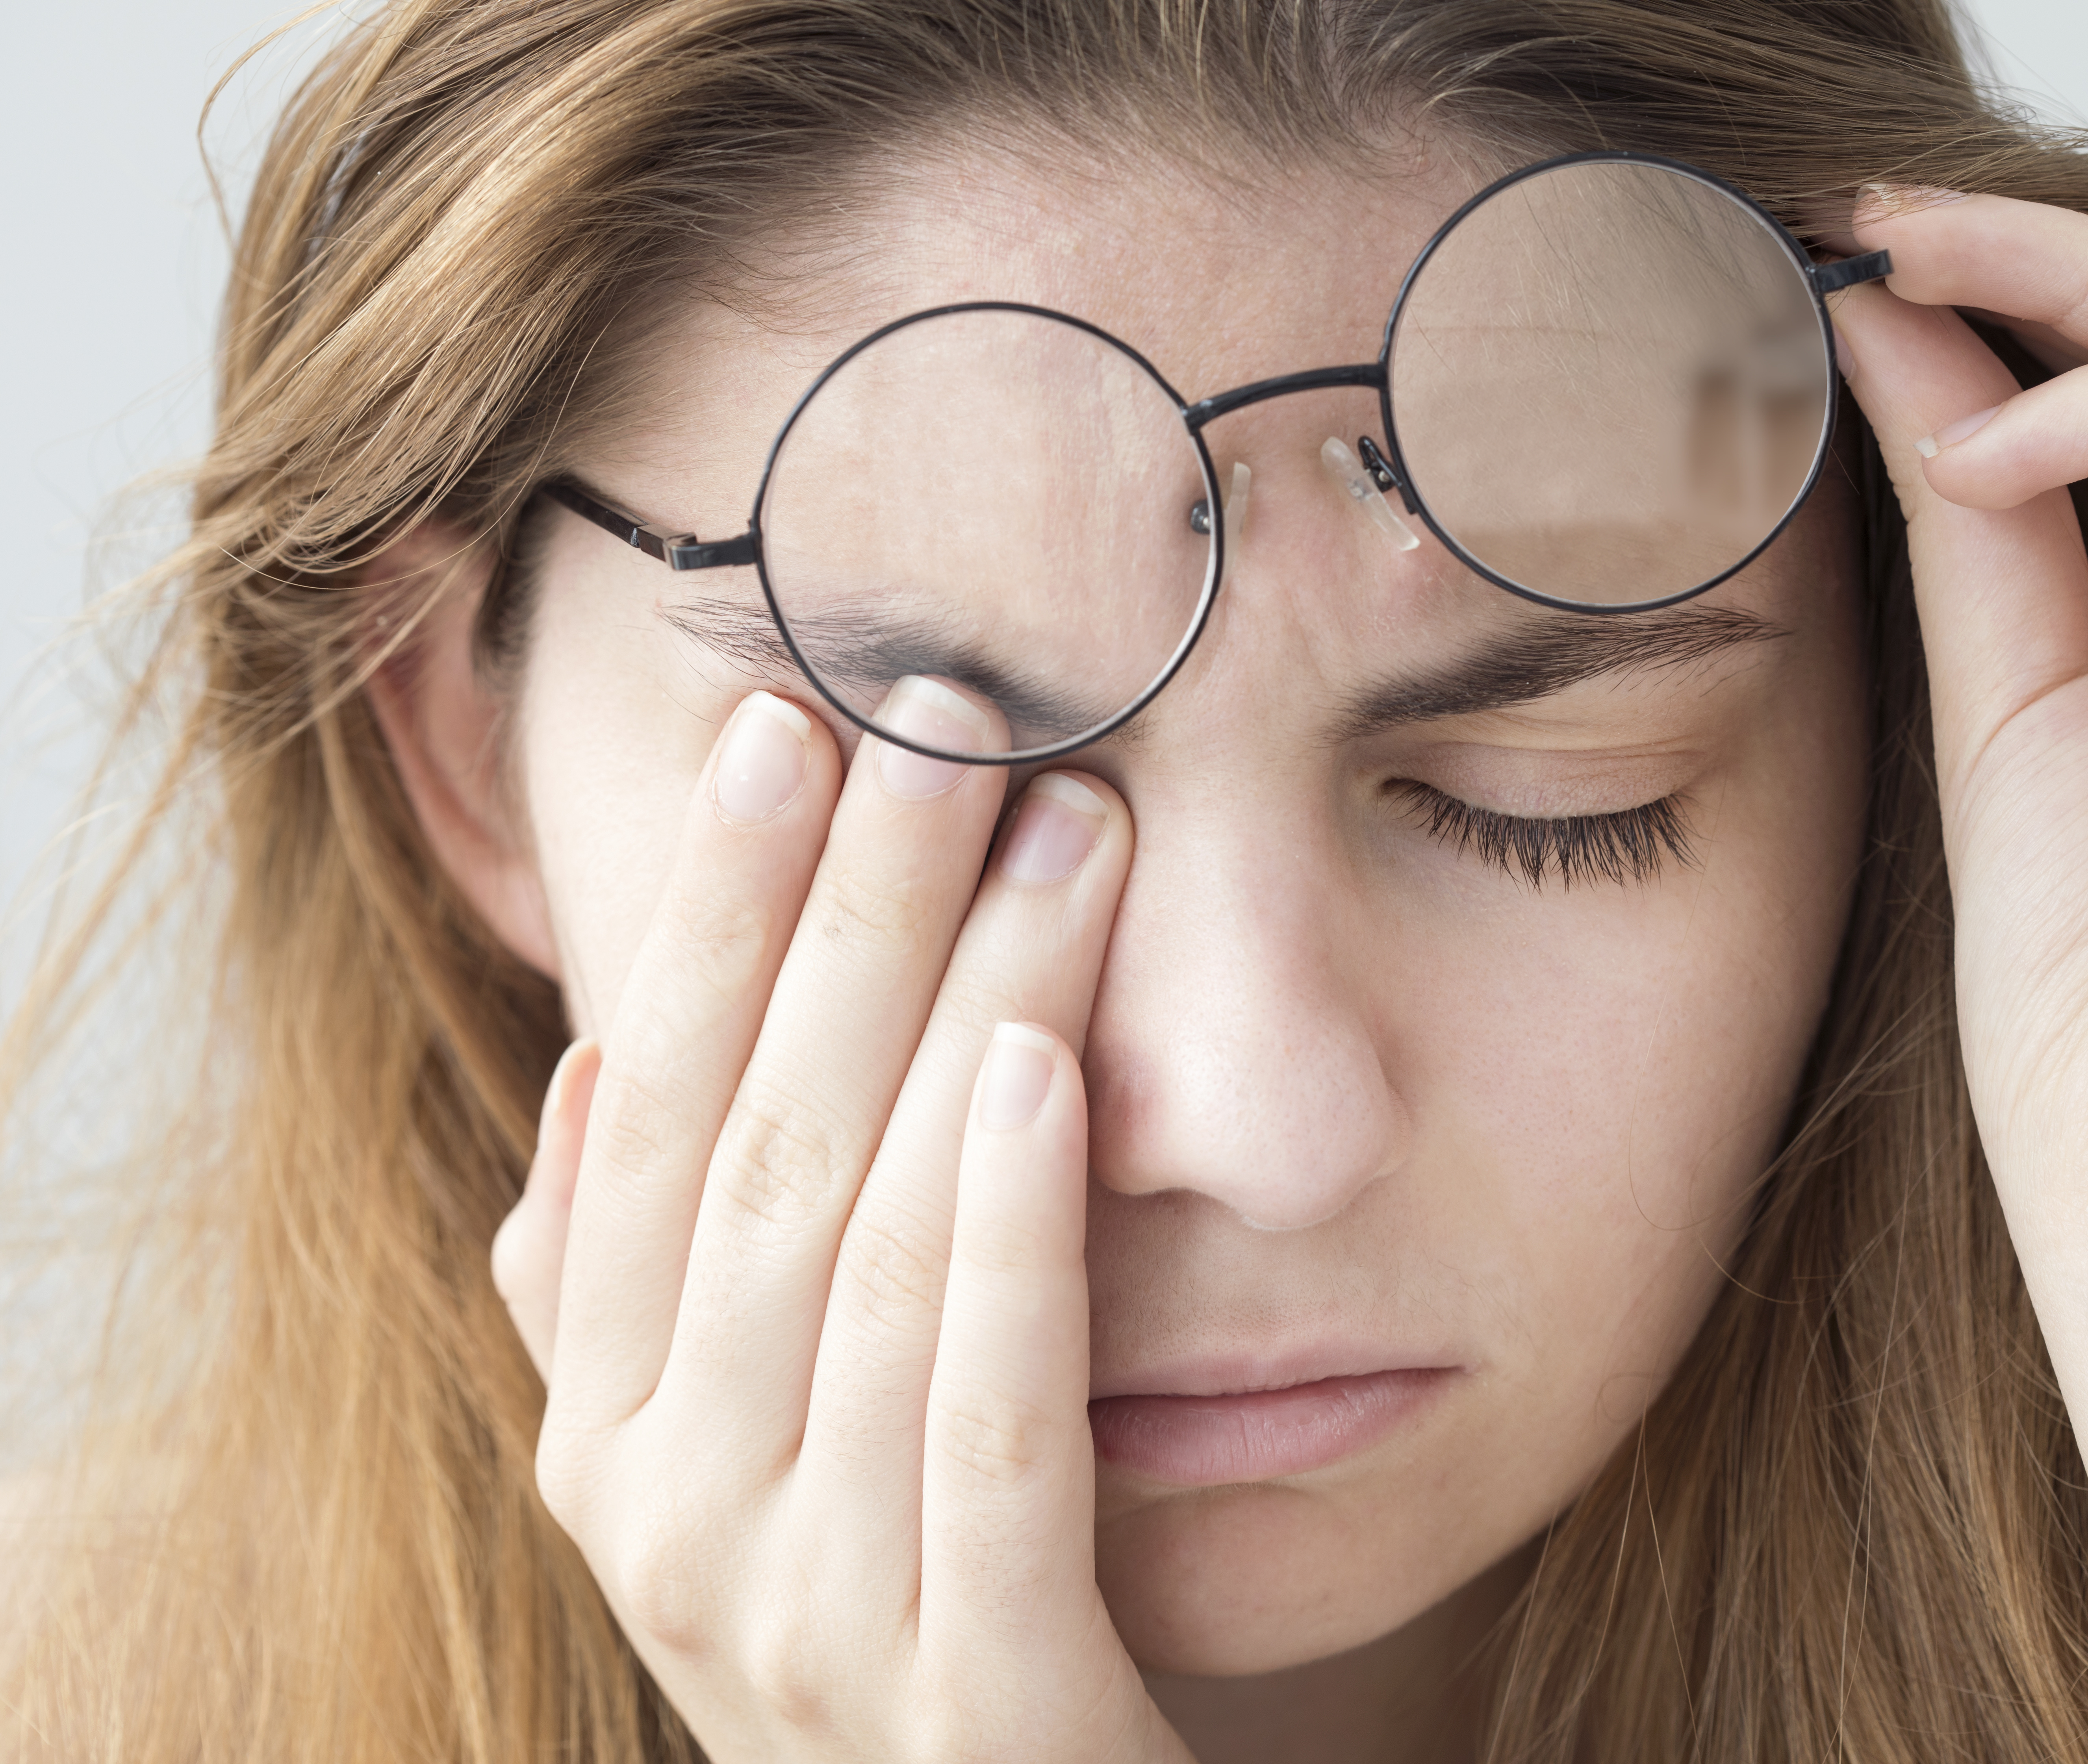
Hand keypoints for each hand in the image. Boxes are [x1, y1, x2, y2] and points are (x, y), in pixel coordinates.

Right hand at [490, 686, 1190, 1762]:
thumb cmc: (898, 1619)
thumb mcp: (748, 1462)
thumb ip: (642, 1303)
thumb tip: (590, 1073)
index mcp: (611, 1444)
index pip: (643, 1126)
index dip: (711, 918)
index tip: (787, 725)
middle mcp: (669, 1525)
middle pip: (759, 1158)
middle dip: (851, 918)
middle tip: (949, 715)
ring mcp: (803, 1623)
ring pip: (869, 1259)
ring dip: (960, 1017)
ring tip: (1053, 832)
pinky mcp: (976, 1706)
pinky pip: (984, 1427)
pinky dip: (1005, 1239)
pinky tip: (1043, 1073)